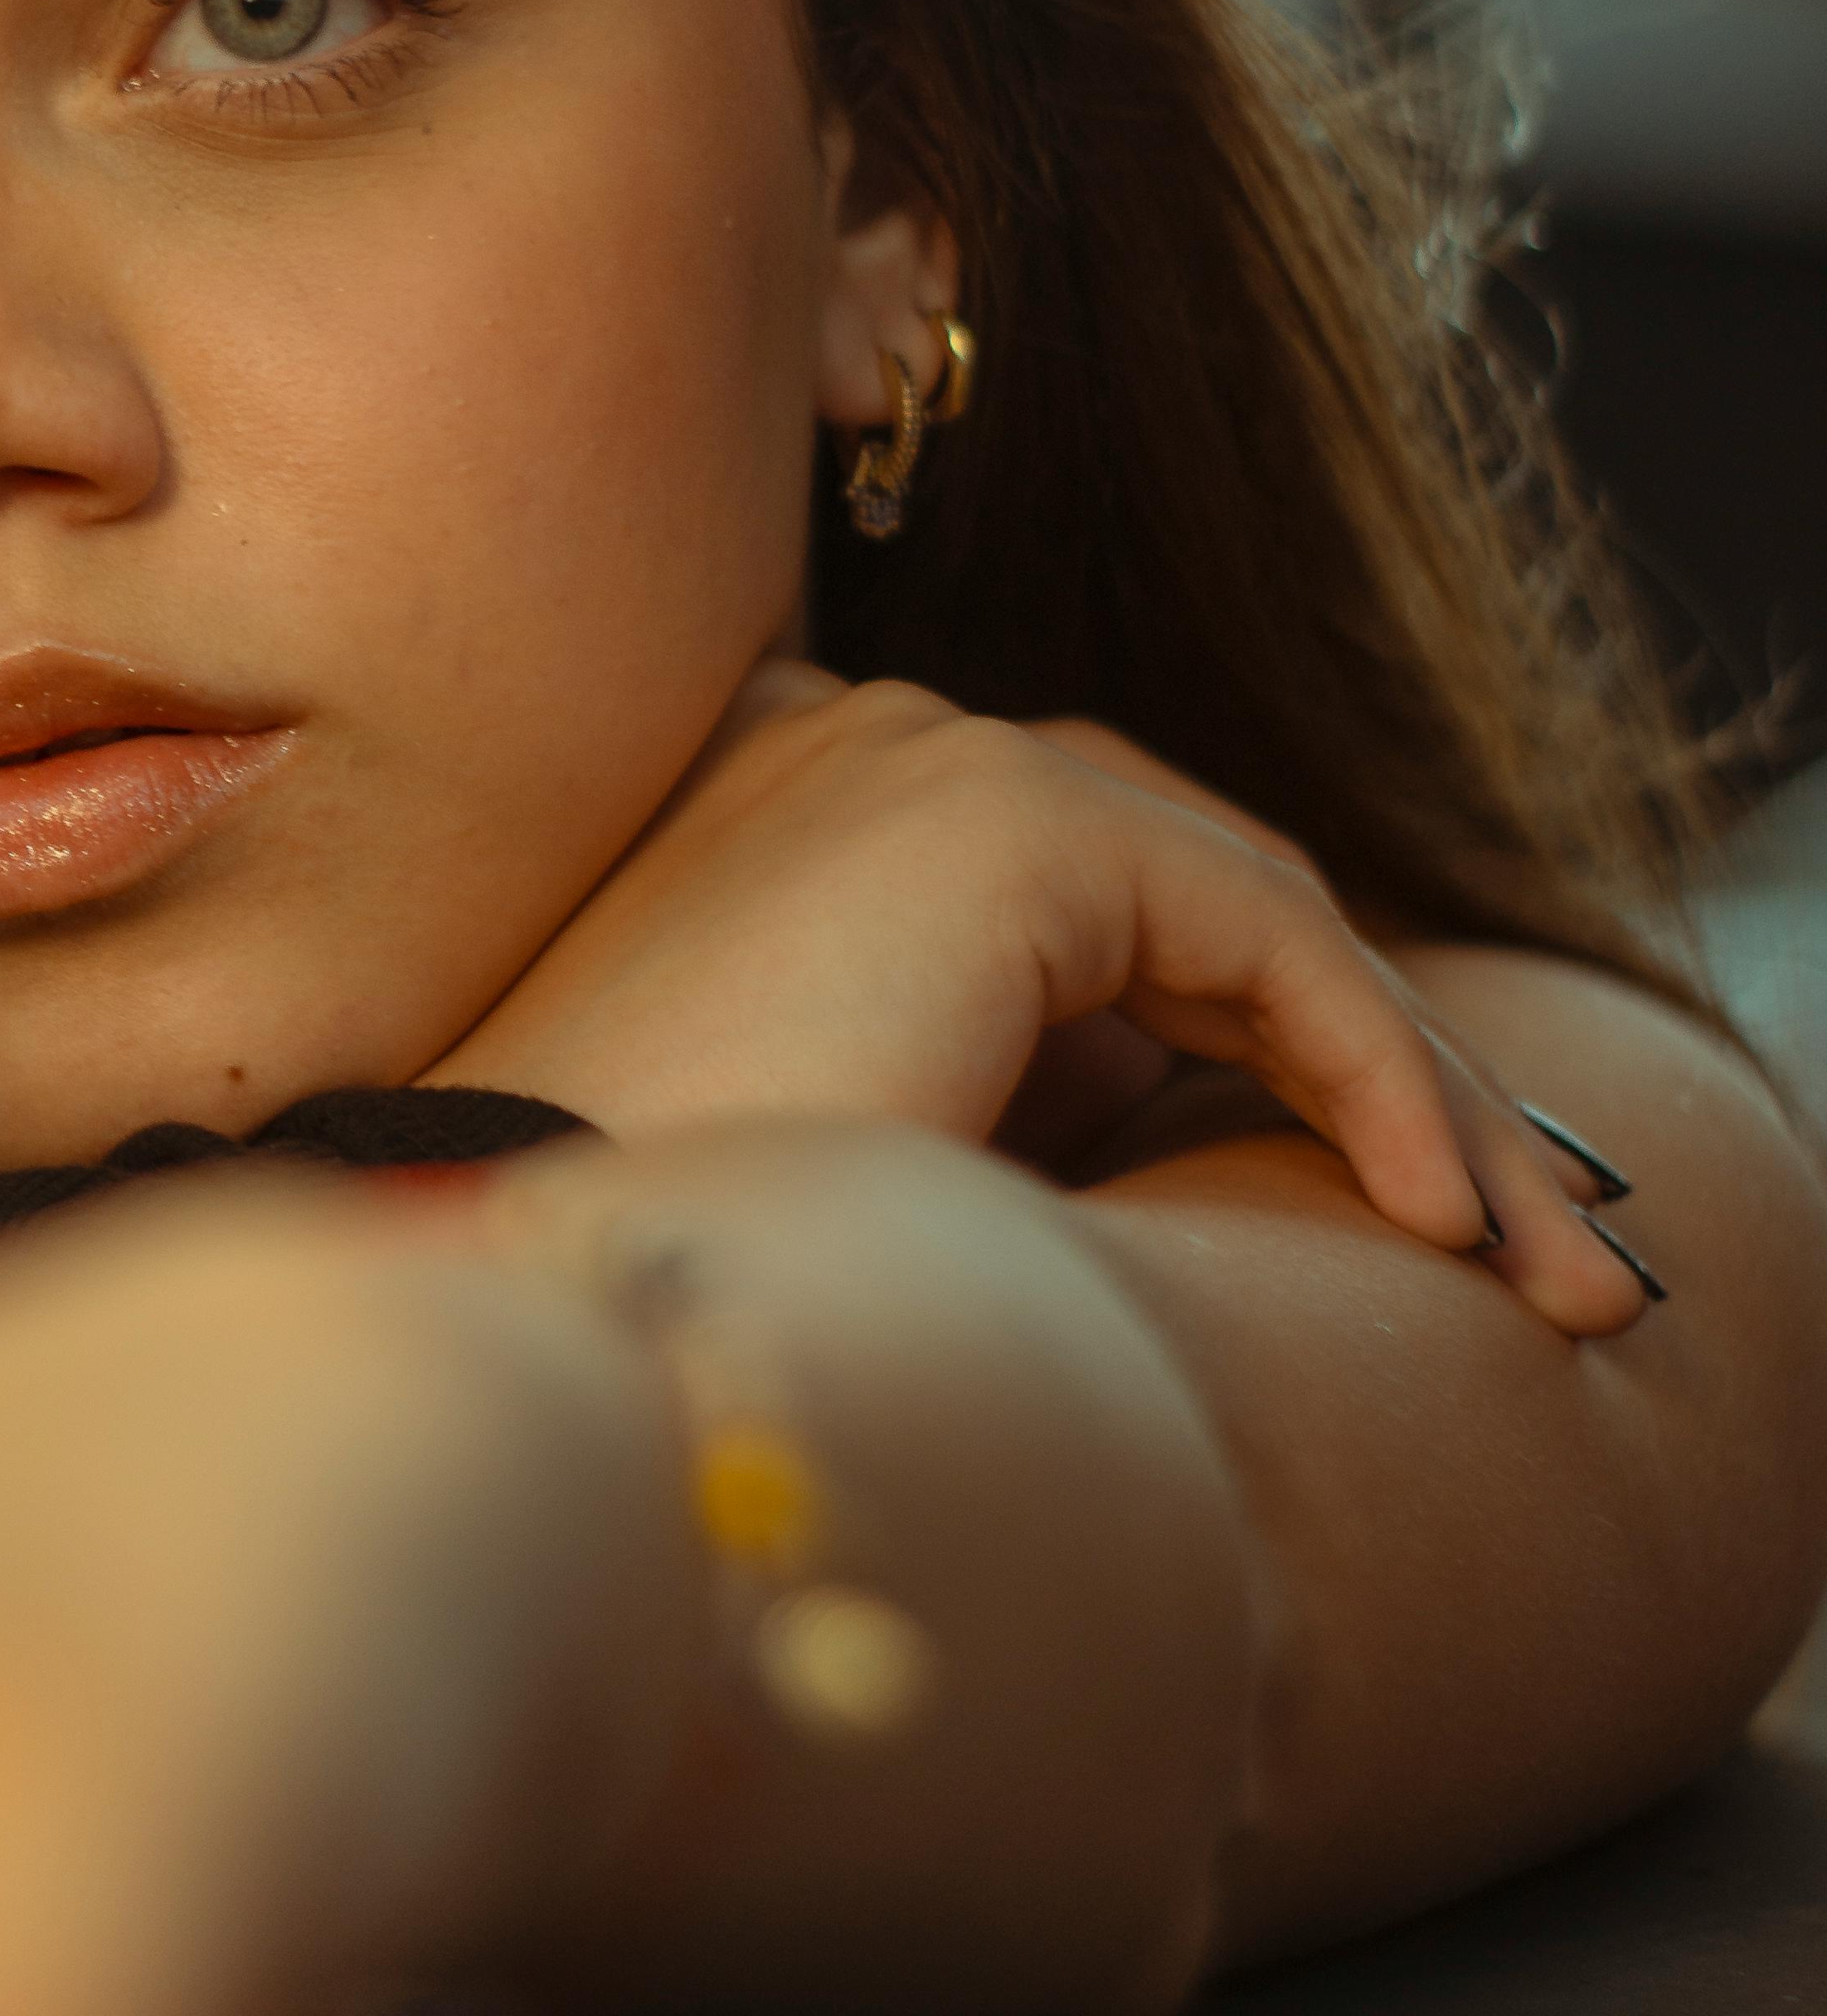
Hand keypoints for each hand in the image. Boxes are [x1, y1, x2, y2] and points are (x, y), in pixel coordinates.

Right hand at [427, 666, 1651, 1334]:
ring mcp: (915, 756)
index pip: (1064, 893)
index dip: (1236, 1044)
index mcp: (760, 803)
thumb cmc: (618, 1260)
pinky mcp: (997, 817)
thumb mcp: (826, 1151)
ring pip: (1248, 909)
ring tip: (1517, 1258)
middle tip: (1499, 1241)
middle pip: (1183, 887)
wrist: (499, 1275)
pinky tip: (1437, 1220)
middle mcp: (840, 739)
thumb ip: (973, 1090)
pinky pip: (1271, 945)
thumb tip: (1148, 1113)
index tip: (1372, 1205)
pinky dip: (1378, 1075)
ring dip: (1401, 1082)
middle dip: (1358, 1062)